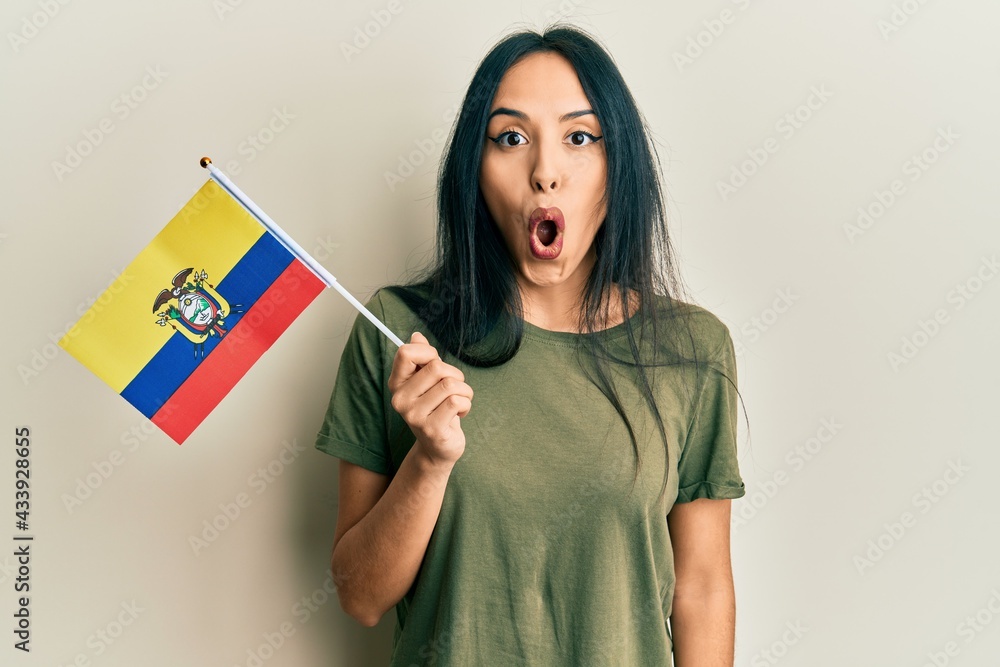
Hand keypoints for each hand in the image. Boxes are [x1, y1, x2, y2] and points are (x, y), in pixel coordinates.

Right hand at [387, 332, 472, 467]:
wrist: (439, 447)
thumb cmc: (436, 408)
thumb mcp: (428, 382)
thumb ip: (422, 359)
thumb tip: (417, 336)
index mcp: (397, 384)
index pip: (406, 353)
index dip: (429, 353)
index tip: (436, 365)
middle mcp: (400, 399)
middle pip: (436, 367)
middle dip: (455, 374)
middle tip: (455, 388)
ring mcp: (414, 416)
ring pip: (450, 384)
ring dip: (464, 390)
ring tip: (460, 401)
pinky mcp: (432, 429)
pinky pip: (457, 401)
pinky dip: (466, 403)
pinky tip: (460, 413)